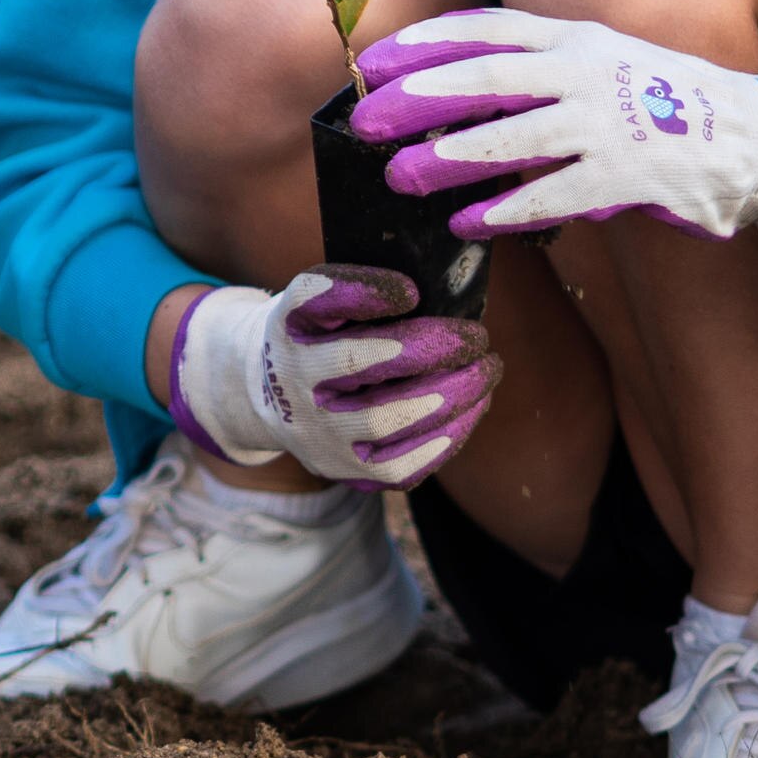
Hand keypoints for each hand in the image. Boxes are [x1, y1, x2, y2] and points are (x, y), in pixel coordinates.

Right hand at [163, 270, 500, 486]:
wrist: (270, 394)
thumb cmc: (321, 336)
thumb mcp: (324, 302)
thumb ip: (366, 292)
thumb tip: (446, 290)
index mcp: (289, 322)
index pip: (315, 297)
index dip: (364, 292)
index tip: (412, 290)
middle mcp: (292, 377)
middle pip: (357, 362)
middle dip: (428, 347)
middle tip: (477, 336)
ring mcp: (314, 429)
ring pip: (385, 418)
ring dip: (449, 394)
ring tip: (487, 370)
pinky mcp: (340, 468)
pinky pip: (398, 465)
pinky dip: (443, 439)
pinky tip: (472, 410)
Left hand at [352, 11, 757, 267]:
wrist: (755, 139)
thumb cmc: (659, 103)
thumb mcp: (598, 65)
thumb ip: (536, 75)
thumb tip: (455, 97)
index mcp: (577, 38)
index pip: (488, 30)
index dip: (427, 43)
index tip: (374, 61)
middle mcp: (589, 72)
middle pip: (489, 80)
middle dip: (421, 99)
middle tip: (368, 120)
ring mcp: (612, 122)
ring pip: (515, 138)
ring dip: (450, 159)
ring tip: (400, 176)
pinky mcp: (632, 176)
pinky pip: (557, 195)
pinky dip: (508, 209)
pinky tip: (468, 223)